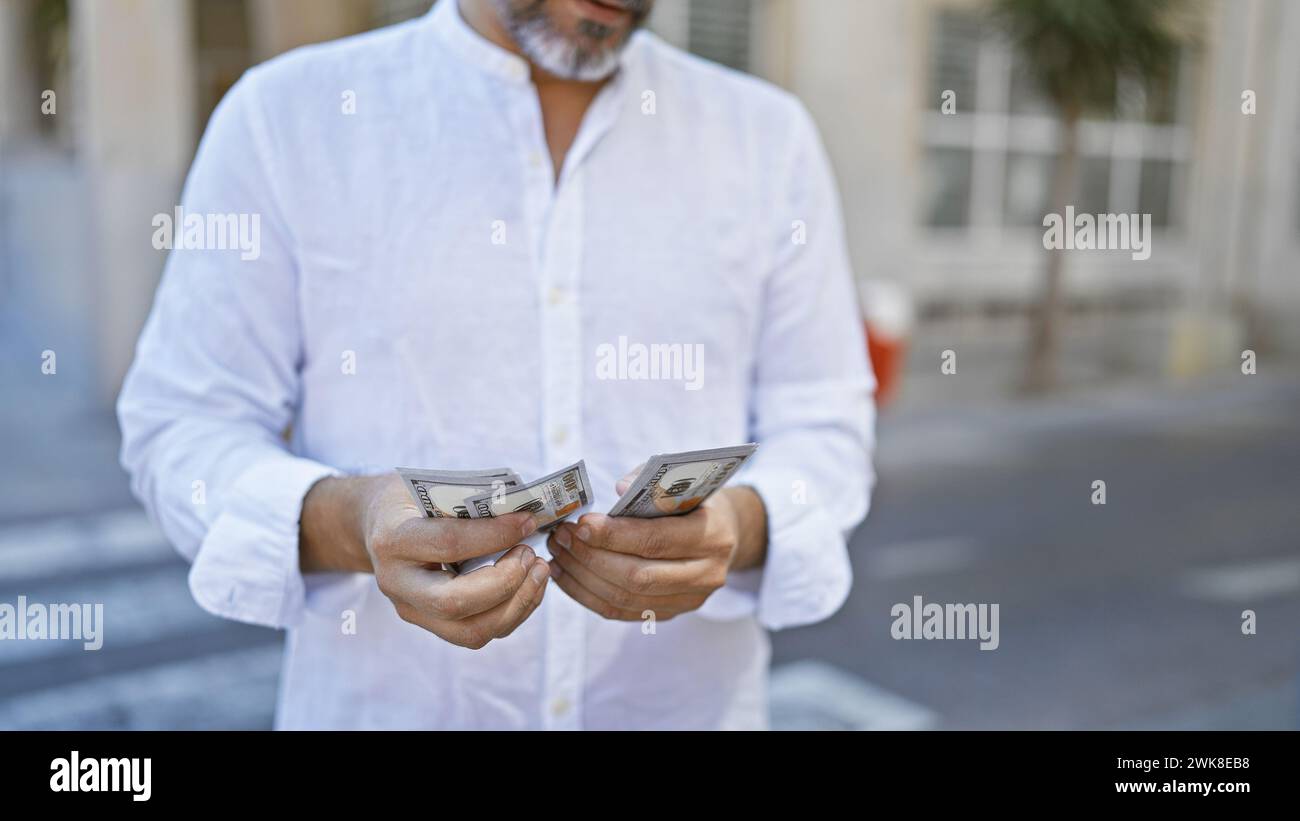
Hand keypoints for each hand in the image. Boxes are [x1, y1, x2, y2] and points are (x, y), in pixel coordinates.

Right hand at [301, 474, 551, 648]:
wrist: (377, 526)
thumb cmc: (412, 499)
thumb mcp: (433, 487)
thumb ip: (471, 500)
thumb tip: (526, 510)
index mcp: (393, 539)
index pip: (449, 543)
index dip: (495, 535)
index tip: (528, 522)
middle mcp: (396, 583)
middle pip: (454, 603)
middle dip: (506, 582)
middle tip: (532, 555)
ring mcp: (411, 610)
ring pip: (471, 631)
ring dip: (517, 604)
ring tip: (540, 571)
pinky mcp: (431, 624)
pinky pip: (477, 633)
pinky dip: (513, 613)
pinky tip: (530, 586)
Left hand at [545, 472, 767, 621]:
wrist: (724, 533)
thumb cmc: (695, 500)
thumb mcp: (683, 482)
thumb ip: (652, 482)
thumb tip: (620, 490)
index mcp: (712, 537)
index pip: (657, 542)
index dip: (615, 536)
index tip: (582, 524)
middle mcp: (706, 575)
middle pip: (638, 576)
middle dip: (592, 557)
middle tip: (563, 537)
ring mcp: (688, 600)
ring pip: (625, 598)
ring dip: (583, 577)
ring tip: (558, 553)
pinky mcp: (669, 614)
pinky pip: (620, 612)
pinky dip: (586, 595)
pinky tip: (565, 574)